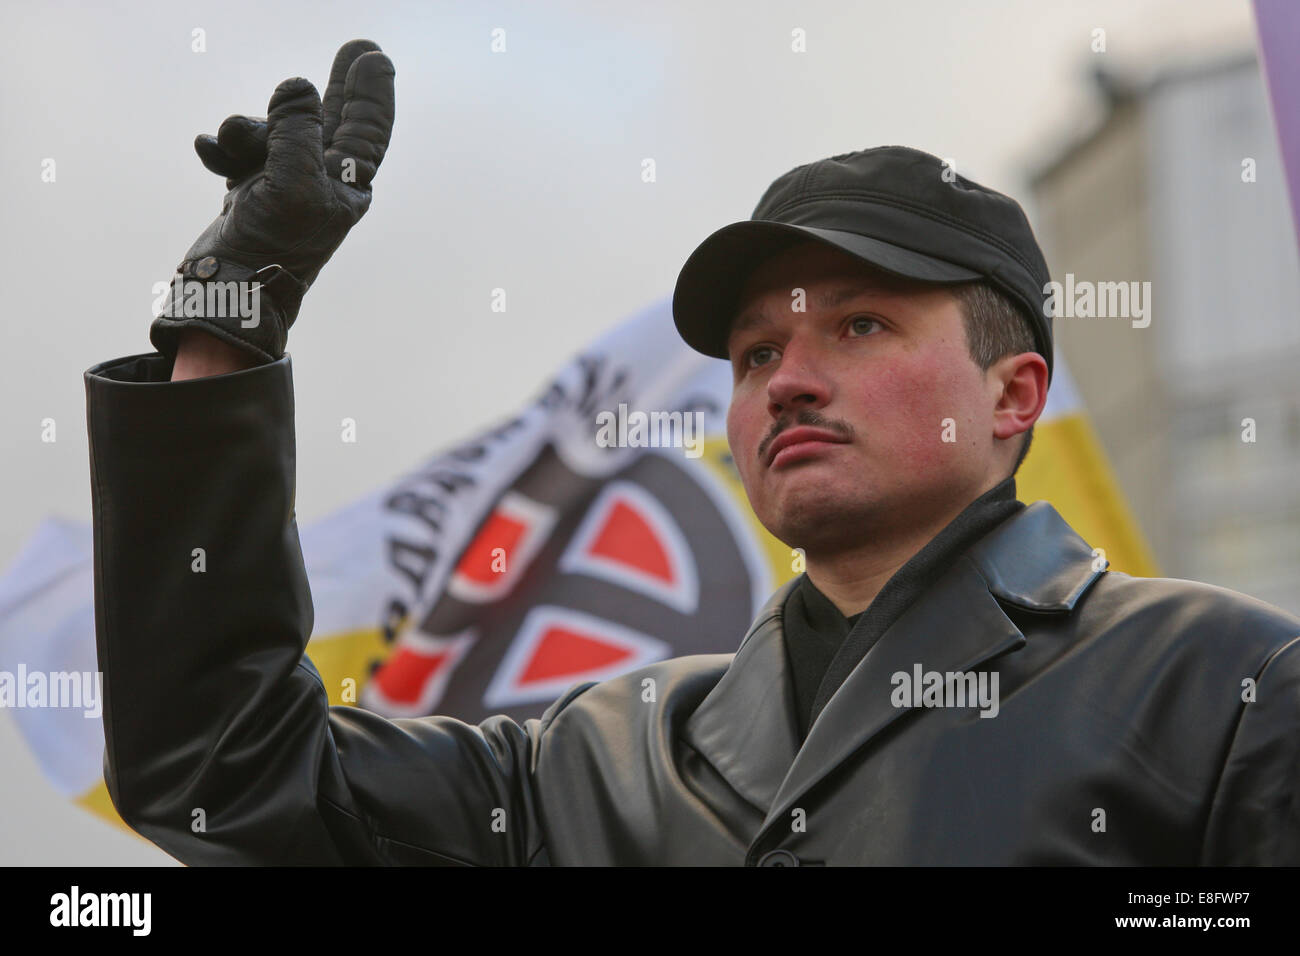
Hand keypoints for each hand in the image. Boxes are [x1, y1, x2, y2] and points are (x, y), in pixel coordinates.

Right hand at [151, 39, 395, 362]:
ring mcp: (285, 183)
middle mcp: (321, 182)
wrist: (228, 289)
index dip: (370, 92)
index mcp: (347, 186)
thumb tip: (298, 87)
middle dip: (340, 85)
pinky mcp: (250, 189)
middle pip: (335, 120)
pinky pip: (239, 149)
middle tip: (359, 47)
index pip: (366, 129)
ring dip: (248, 127)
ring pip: (272, 129)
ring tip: (232, 142)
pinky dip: (223, 147)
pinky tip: (210, 152)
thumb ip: (298, 131)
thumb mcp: (294, 184)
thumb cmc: (272, 246)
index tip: (373, 56)